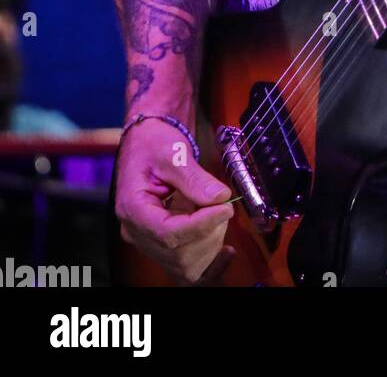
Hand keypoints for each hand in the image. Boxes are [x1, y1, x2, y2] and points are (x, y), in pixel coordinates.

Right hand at [115, 117, 235, 284]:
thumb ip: (195, 177)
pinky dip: (210, 263)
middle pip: (179, 254)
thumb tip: (220, 197)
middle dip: (209, 231)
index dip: (201, 224)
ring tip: (214, 213)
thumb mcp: (173, 153)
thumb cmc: (153, 144)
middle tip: (222, 204)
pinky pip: (187, 270)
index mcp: (133, 208)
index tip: (226, 207)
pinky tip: (225, 250)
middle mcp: (137, 232)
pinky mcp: (164, 245)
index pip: (168, 233)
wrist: (146, 144)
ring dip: (210, 243)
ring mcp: (149, 242)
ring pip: (186, 265)